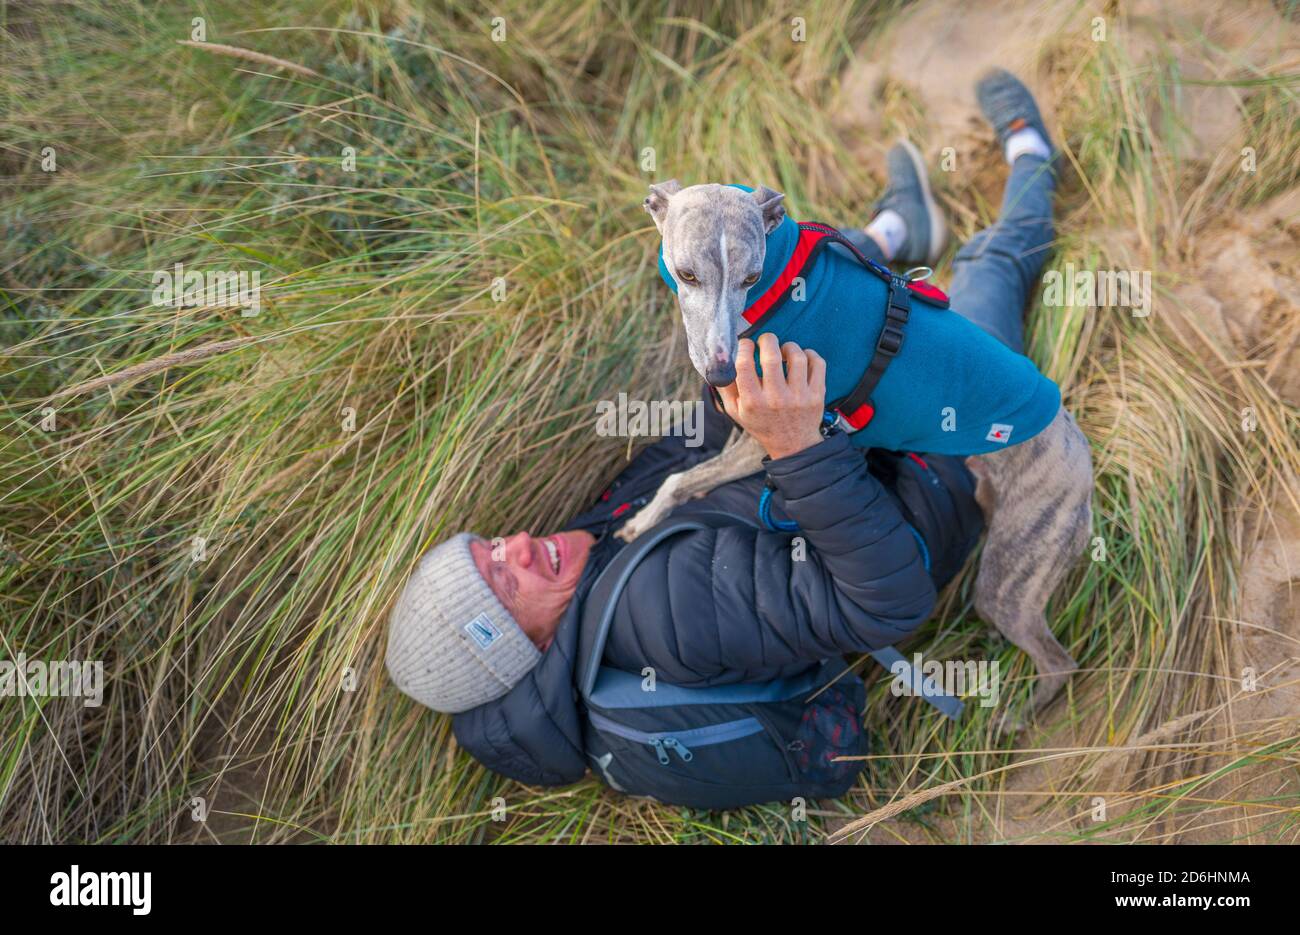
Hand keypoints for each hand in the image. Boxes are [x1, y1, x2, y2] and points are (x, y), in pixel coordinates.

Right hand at [715, 333, 826, 459]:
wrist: (793, 445)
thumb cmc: (761, 423)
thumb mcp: (735, 411)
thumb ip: (725, 385)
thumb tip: (720, 358)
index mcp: (752, 402)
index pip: (744, 365)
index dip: (744, 347)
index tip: (746, 345)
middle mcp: (776, 399)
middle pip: (771, 356)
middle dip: (767, 339)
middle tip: (765, 341)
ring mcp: (799, 397)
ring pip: (797, 357)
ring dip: (789, 346)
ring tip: (784, 350)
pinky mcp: (817, 395)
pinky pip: (817, 363)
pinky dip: (810, 354)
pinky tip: (802, 357)